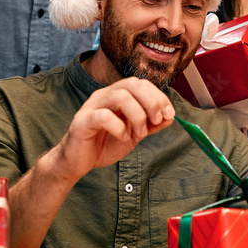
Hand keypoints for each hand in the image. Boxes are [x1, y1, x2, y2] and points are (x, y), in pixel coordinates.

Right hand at [52, 78, 174, 182]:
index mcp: (117, 95)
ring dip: (137, 115)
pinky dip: (119, 126)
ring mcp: (92, 106)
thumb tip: (170, 117)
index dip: (159, 97)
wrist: (77, 162)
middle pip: (132, 84)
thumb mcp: (133, 134)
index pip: (141, 84)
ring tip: (139, 133)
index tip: (169, 114)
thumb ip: (150, 125)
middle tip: (156, 121)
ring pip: (120, 96)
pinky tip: (123, 137)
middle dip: (151, 102)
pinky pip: (103, 115)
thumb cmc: (104, 144)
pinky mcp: (82, 121)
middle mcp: (104, 96)